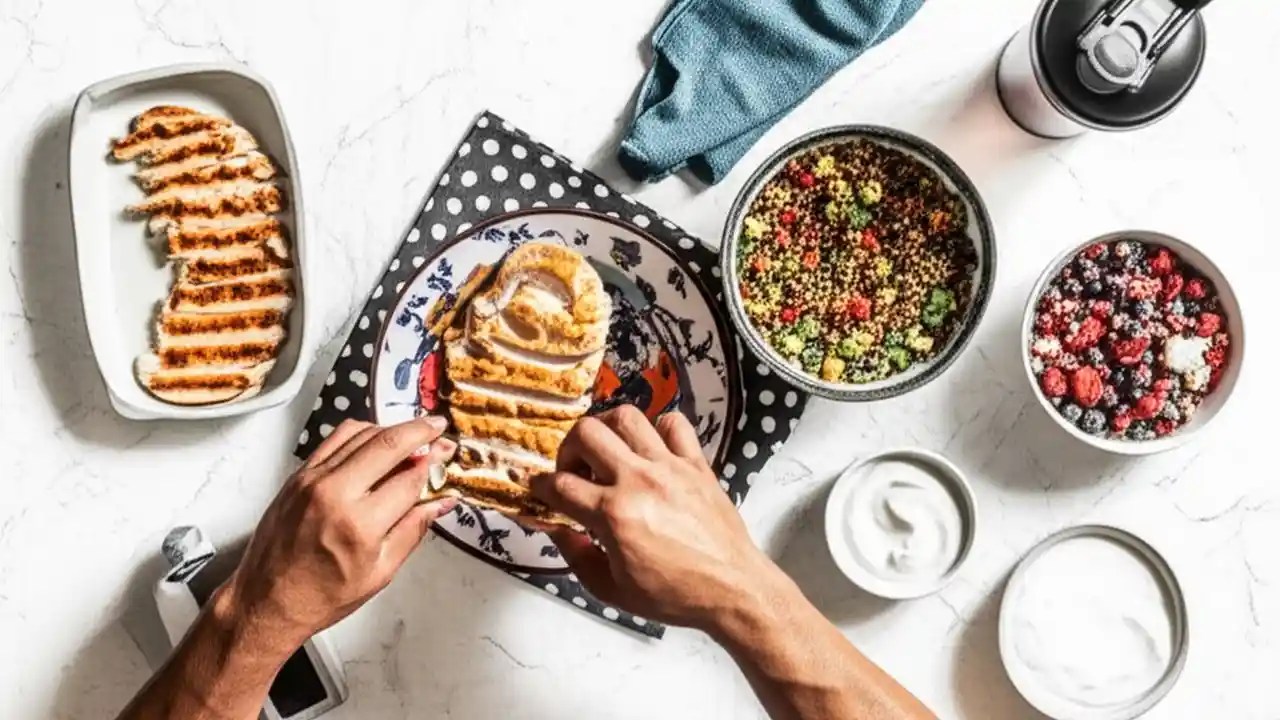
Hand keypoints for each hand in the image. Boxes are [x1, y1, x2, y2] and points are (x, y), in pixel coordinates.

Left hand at [217, 416, 457, 653]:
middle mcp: (335, 495)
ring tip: (412, 433)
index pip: (409, 479)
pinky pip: (335, 439)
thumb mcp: (380, 572)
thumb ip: (413, 530)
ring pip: (361, 433)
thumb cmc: (321, 594)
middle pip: (389, 444)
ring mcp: (313, 481)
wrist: (267, 599)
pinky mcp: (299, 476)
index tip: (446, 455)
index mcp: (360, 525)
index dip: (433, 463)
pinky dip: (361, 432)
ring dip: (392, 428)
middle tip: (438, 429)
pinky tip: (376, 438)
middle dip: (420, 432)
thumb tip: (441, 503)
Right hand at [529, 406, 780, 630]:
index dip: (541, 486)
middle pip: (586, 434)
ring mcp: (669, 467)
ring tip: (607, 452)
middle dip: (568, 450)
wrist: (732, 589)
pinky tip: (651, 451)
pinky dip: (657, 429)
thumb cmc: (674, 595)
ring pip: (626, 417)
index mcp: (613, 515)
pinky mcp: (696, 464)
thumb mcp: (611, 590)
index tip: (540, 490)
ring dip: (607, 429)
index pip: (559, 485)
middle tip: (574, 471)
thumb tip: (556, 529)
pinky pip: (674, 424)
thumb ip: (576, 556)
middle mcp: (638, 481)